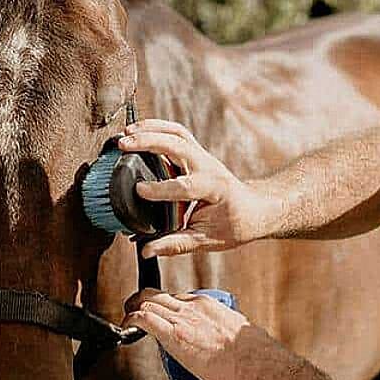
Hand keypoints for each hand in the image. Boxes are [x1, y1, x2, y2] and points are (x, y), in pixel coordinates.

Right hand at [118, 119, 275, 257]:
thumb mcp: (208, 240)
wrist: (255, 208)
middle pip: (179, 146)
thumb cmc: (235, 225)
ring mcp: (203, 157)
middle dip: (149, 142)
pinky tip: (137, 130)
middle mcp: (209, 167)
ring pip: (177, 133)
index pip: (186, 185)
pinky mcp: (196, 153)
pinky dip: (156, 128)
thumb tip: (147, 250)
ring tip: (126, 132)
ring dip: (151, 129)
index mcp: (215, 188)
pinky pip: (176, 133)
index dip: (161, 188)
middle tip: (124, 145)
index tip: (138, 190)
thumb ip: (176, 244)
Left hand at [122, 288, 262, 379]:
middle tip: (133, 310)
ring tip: (127, 319)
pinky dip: (130, 320)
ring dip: (132, 308)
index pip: (177, 297)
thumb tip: (222, 342)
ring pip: (147, 302)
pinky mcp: (174, 335)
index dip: (163, 305)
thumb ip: (223, 331)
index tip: (160, 314)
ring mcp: (182, 319)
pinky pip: (144, 319)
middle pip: (158, 294)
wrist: (254, 362)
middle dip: (141, 300)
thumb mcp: (235, 331)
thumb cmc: (251, 353)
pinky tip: (125, 327)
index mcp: (207, 304)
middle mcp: (192, 307)